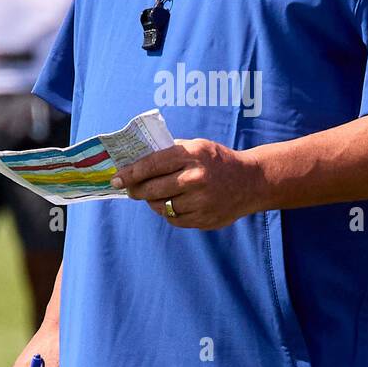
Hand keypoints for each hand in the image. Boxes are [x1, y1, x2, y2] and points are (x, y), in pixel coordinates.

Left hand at [112, 139, 264, 230]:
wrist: (251, 182)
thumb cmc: (218, 161)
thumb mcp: (197, 146)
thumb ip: (170, 151)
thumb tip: (136, 159)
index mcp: (191, 155)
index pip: (150, 165)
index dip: (130, 173)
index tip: (116, 179)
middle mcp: (195, 178)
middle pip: (152, 189)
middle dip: (136, 191)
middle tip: (130, 190)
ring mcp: (200, 201)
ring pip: (161, 206)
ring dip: (154, 202)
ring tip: (156, 195)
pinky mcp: (204, 219)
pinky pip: (174, 219)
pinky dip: (169, 213)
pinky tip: (175, 204)